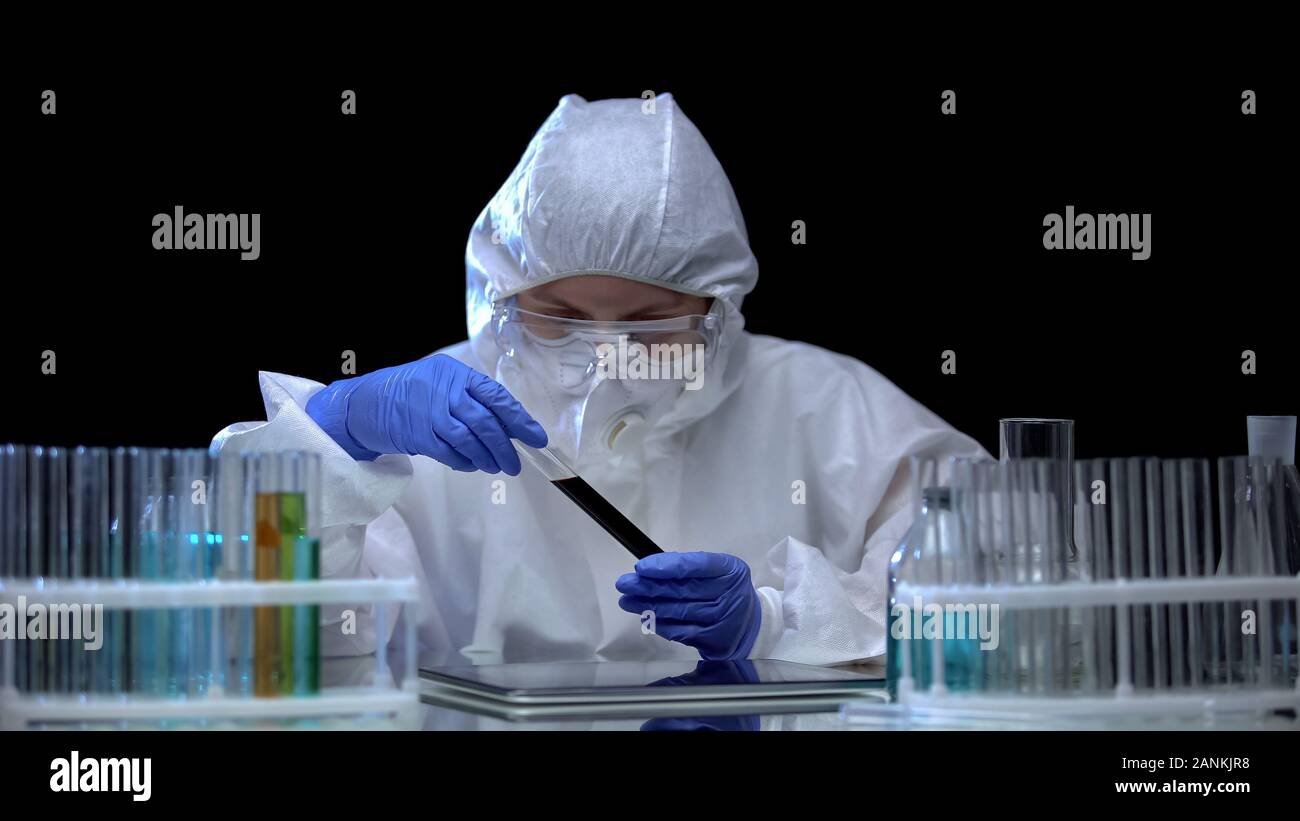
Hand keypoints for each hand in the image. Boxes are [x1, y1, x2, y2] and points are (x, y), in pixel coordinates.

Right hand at [306, 354, 546, 473]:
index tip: (536, 437)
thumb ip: (470, 398)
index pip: (497, 397)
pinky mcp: (418, 435)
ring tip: (496, 466)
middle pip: (486, 422)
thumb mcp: (440, 382)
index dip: (520, 420)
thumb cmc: (409, 393)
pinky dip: (465, 462)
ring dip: (487, 457)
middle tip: (515, 463)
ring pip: (470, 440)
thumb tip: (507, 424)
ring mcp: (431, 413)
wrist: (364, 404)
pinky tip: (472, 465)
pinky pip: (450, 453)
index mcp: (456, 373)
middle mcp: (445, 390)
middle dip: (505, 446)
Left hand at [616, 551, 760, 659]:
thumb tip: (649, 570)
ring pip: (678, 612)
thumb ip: (689, 567)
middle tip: (625, 583)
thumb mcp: (719, 569)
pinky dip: (660, 623)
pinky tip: (645, 615)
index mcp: (730, 570)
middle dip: (648, 587)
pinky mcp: (712, 641)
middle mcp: (729, 596)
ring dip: (647, 606)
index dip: (666, 566)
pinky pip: (679, 632)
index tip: (641, 567)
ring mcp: (722, 621)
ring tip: (627, 599)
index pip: (695, 565)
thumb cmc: (726, 589)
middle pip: (682, 590)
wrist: (751, 623)